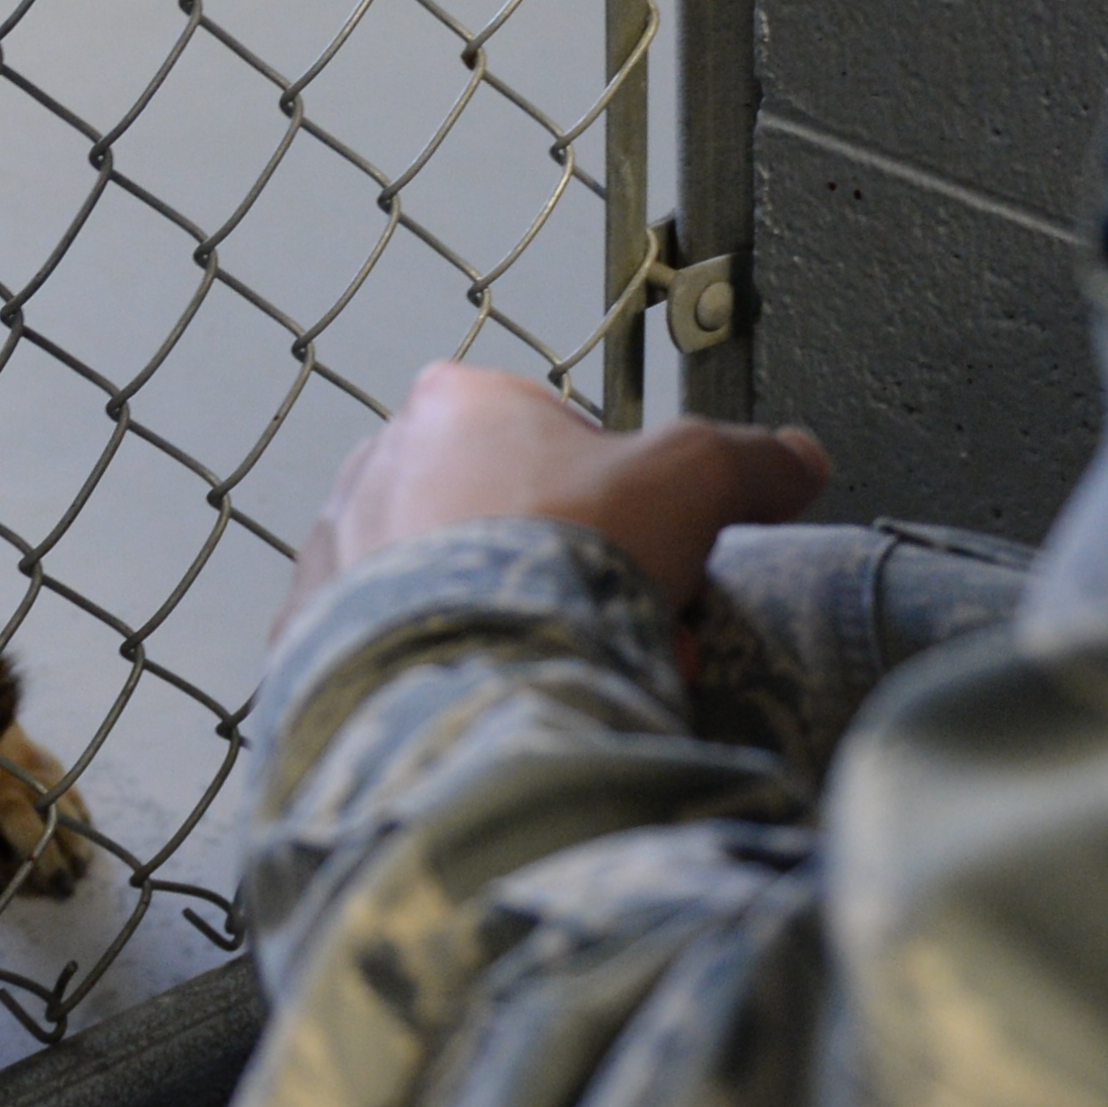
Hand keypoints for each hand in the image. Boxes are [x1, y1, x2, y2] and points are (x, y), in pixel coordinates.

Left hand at [277, 361, 830, 643]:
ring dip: (510, 624)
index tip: (651, 553)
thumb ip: (749, 461)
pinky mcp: (310, 640)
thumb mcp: (693, 480)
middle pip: (507, 516)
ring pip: (451, 588)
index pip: (557, 434)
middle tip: (617, 625)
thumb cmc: (558, 558)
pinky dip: (447, 676)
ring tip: (563, 676)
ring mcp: (338, 551)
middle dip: (569, 573)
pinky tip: (496, 704)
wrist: (467, 680)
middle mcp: (379, 463)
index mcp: (457, 402)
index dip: (624, 501)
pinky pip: (396, 654)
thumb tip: (797, 460)